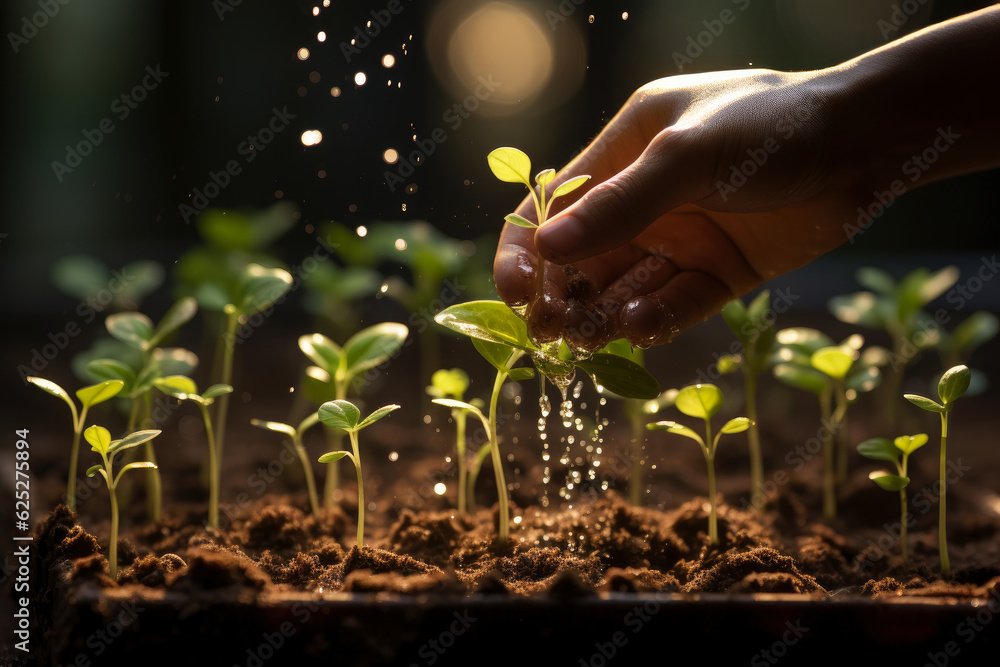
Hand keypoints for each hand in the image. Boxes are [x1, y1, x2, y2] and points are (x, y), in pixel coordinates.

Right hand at [494, 68, 862, 349]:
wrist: (868, 143)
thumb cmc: (772, 125)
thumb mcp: (687, 158)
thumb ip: (619, 205)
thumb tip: (546, 252)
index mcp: (624, 152)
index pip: (553, 206)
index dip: (525, 250)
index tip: (516, 294)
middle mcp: (645, 199)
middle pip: (583, 258)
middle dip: (562, 295)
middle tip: (550, 334)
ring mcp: (682, 238)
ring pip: (624, 288)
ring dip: (604, 315)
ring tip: (591, 339)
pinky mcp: (718, 272)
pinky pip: (674, 305)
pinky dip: (656, 319)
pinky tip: (643, 327)